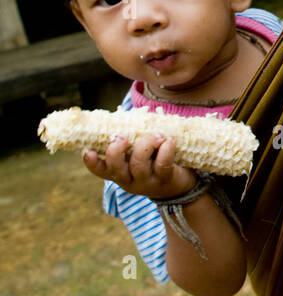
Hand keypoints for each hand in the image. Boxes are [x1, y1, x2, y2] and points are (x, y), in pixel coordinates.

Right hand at [82, 133, 197, 200]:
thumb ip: (129, 137)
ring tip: (157, 135)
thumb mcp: (139, 152)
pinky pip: (162, 164)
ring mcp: (147, 182)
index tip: (89, 152)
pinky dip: (166, 149)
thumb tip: (120, 112)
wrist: (180, 183)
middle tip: (122, 137)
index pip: (100, 169)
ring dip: (146, 144)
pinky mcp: (165, 180)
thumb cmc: (154, 160)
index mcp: (119, 171)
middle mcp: (129, 179)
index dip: (92, 163)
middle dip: (116, 151)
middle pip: (115, 168)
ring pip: (139, 164)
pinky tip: (168, 141)